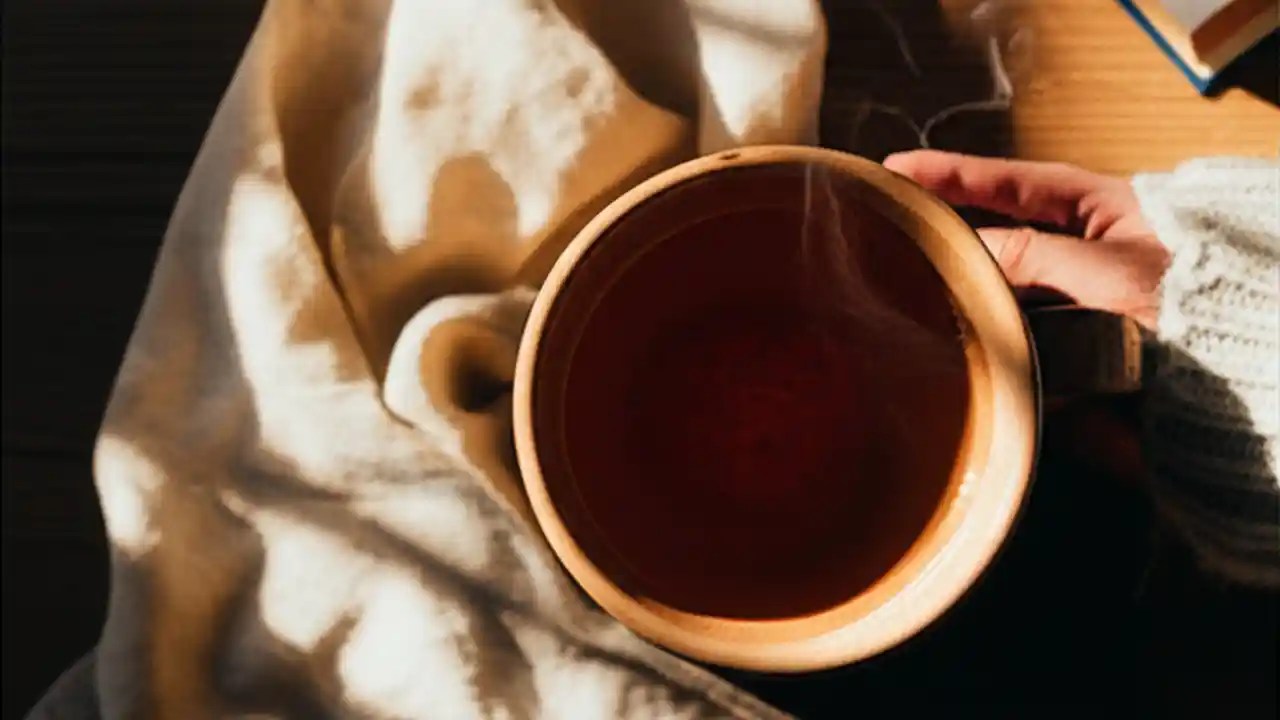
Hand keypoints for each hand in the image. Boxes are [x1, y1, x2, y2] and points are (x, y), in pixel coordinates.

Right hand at [884, 150, 1168, 481]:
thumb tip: (961, 251)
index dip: (952, 175)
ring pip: (1004, 296)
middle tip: (889, 233)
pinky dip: (994, 350)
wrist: (1241, 378)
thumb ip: (1027, 257)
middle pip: (1001, 239)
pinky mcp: (1076, 356)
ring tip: (912, 295)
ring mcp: (1077, 306)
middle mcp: (1084, 254)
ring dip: (968, 301)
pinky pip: (1020, 345)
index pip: (1012, 183)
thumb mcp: (1104, 268)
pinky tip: (958, 355)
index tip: (893, 169)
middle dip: (949, 239)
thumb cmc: (1190, 303)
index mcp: (1100, 211)